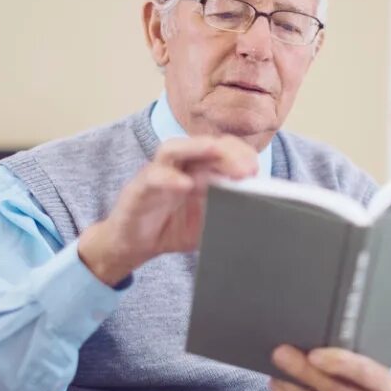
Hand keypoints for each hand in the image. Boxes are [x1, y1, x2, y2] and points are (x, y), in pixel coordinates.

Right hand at [77, 135, 257, 284]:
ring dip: (196, 147)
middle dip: (227, 151)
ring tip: (216, 150)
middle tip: (247, 168)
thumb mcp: (207, 222)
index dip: (240, 154)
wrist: (133, 246)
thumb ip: (228, 212)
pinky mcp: (137, 189)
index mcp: (198, 170)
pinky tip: (184, 185)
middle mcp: (178, 166)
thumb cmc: (171, 227)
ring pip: (173, 148)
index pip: (221, 150)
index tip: (256, 170)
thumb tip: (257, 211)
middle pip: (202, 145)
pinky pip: (152, 177)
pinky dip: (168, 178)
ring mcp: (156, 174)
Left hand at [269, 345, 390, 390]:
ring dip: (291, 387)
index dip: (338, 363)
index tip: (314, 354)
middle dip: (305, 371)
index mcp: (386, 388)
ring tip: (276, 369)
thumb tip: (316, 342)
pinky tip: (279, 386)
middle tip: (282, 354)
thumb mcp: (374, 374)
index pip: (363, 373)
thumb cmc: (370, 389)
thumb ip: (353, 361)